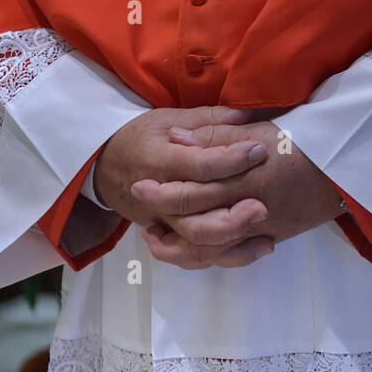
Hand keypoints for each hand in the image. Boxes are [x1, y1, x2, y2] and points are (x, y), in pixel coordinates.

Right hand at [94, 106, 273, 267]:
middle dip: (231, 215)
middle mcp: (159, 198)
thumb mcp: (168, 119)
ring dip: (232, 244)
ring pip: (194, 244)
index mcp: (160, 161)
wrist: (104, 166)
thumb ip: (209, 119)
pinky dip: (223, 258)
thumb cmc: (142, 138)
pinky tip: (253, 249)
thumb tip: (248, 114)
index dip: (230, 160)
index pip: (197, 166)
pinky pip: (194, 257)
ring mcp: (161, 222)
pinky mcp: (168, 237)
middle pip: (194, 216)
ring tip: (266, 239)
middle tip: (263, 206)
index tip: (259, 151)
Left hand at [134, 120, 344, 269]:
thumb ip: (216, 135)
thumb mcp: (257, 129)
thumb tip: (176, 138)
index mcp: (244, 175)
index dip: (163, 189)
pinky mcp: (268, 238)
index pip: (194, 188)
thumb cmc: (299, 141)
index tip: (141, 182)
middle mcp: (249, 206)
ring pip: (210, 249)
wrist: (342, 169)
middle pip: (196, 222)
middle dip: (164, 217)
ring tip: (155, 236)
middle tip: (140, 209)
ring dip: (177, 246)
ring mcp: (260, 228)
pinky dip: (205, 256)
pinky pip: (230, 256)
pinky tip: (187, 246)